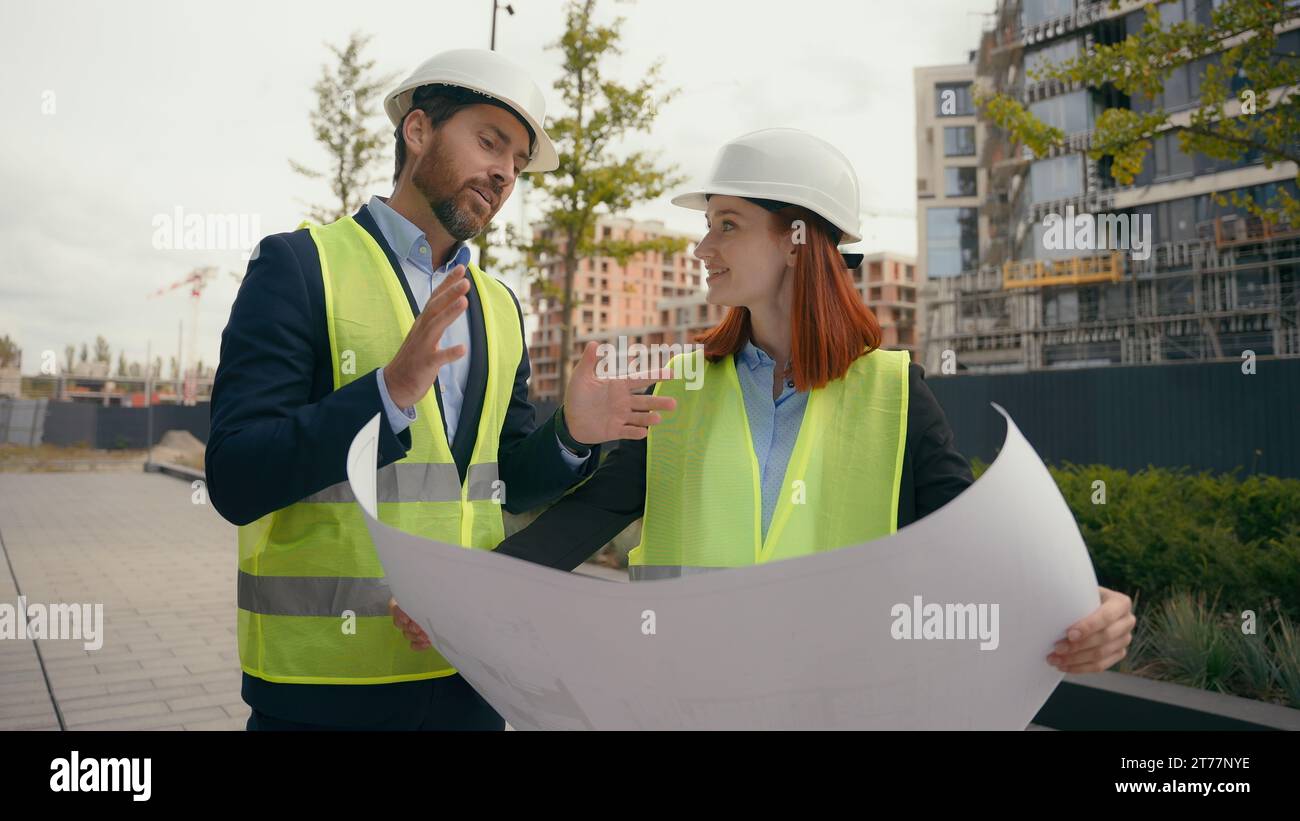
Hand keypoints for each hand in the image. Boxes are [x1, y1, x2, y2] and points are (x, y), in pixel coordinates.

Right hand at [383, 265, 469, 408]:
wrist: (395, 384)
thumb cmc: (414, 358)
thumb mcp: (425, 334)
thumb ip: (437, 319)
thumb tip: (453, 302)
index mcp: (423, 323)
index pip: (436, 298)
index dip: (447, 283)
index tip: (461, 268)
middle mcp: (422, 330)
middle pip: (435, 308)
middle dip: (450, 293)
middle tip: (466, 281)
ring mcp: (422, 347)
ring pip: (436, 326)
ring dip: (450, 314)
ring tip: (464, 302)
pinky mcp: (425, 364)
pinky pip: (438, 358)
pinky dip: (449, 353)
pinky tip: (462, 349)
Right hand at [389, 597, 431, 651]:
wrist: (446, 605)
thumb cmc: (435, 595)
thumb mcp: (429, 594)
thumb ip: (426, 596)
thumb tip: (429, 594)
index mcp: (403, 603)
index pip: (394, 608)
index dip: (399, 614)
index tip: (407, 619)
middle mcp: (404, 615)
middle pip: (399, 623)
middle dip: (409, 627)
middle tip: (418, 629)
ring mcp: (409, 628)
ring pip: (406, 634)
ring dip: (415, 636)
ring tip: (425, 637)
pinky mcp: (415, 638)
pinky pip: (413, 644)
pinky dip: (419, 645)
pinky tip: (427, 644)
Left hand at [562, 342, 677, 443]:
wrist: (570, 421)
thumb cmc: (577, 396)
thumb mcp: (581, 376)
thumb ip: (588, 361)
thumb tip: (594, 343)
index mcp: (619, 385)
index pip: (640, 379)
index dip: (655, 376)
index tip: (672, 373)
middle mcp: (624, 401)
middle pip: (645, 401)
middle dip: (659, 402)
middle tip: (673, 403)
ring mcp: (620, 417)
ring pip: (639, 417)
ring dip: (649, 418)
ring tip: (658, 419)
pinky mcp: (615, 430)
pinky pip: (627, 432)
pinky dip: (635, 433)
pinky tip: (643, 433)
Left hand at [1048, 586, 1134, 672]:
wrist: (1089, 604)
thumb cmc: (1082, 596)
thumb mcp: (1081, 590)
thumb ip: (1074, 595)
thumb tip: (1051, 600)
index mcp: (1121, 603)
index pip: (1106, 617)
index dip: (1088, 627)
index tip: (1069, 634)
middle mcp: (1127, 622)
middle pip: (1104, 638)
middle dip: (1078, 645)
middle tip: (1057, 648)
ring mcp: (1124, 639)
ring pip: (1101, 654)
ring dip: (1075, 659)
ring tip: (1054, 659)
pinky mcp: (1119, 654)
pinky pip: (1100, 666)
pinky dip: (1080, 668)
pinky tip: (1064, 666)